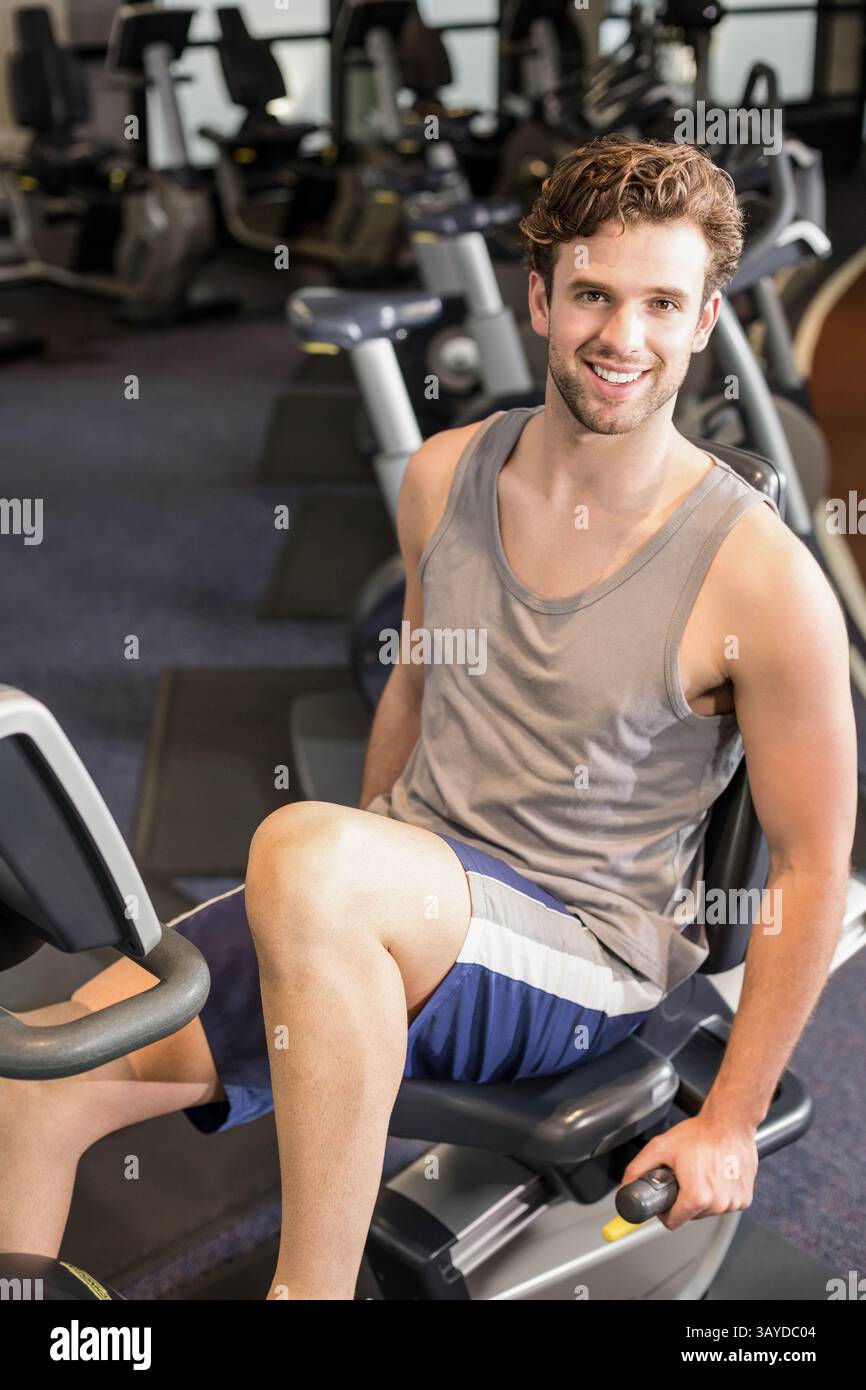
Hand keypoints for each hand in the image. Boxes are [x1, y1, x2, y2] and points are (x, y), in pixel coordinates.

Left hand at [618, 1114, 758, 1231]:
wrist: (730, 1122)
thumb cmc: (700, 1133)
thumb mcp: (661, 1147)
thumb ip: (638, 1169)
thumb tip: (624, 1187)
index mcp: (697, 1197)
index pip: (673, 1222)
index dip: (664, 1212)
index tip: (665, 1199)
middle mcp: (718, 1204)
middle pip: (691, 1216)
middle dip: (684, 1200)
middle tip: (684, 1177)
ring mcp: (734, 1202)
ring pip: (709, 1210)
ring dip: (703, 1197)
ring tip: (701, 1173)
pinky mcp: (746, 1197)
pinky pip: (726, 1203)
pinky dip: (720, 1193)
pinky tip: (717, 1175)